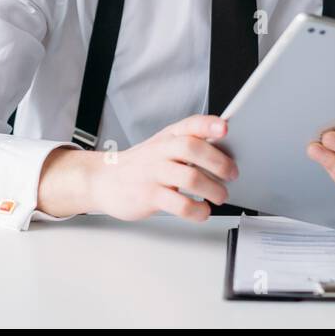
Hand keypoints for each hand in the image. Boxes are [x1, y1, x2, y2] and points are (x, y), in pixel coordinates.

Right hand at [85, 114, 238, 221]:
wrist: (102, 180)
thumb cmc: (141, 165)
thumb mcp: (162, 146)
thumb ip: (190, 144)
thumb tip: (227, 153)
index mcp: (167, 136)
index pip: (190, 124)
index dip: (208, 124)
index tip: (225, 128)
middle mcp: (160, 151)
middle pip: (192, 147)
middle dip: (218, 162)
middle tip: (232, 174)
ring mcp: (153, 173)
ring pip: (189, 177)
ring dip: (213, 189)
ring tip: (221, 197)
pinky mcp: (148, 196)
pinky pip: (178, 204)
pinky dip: (196, 210)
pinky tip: (202, 211)